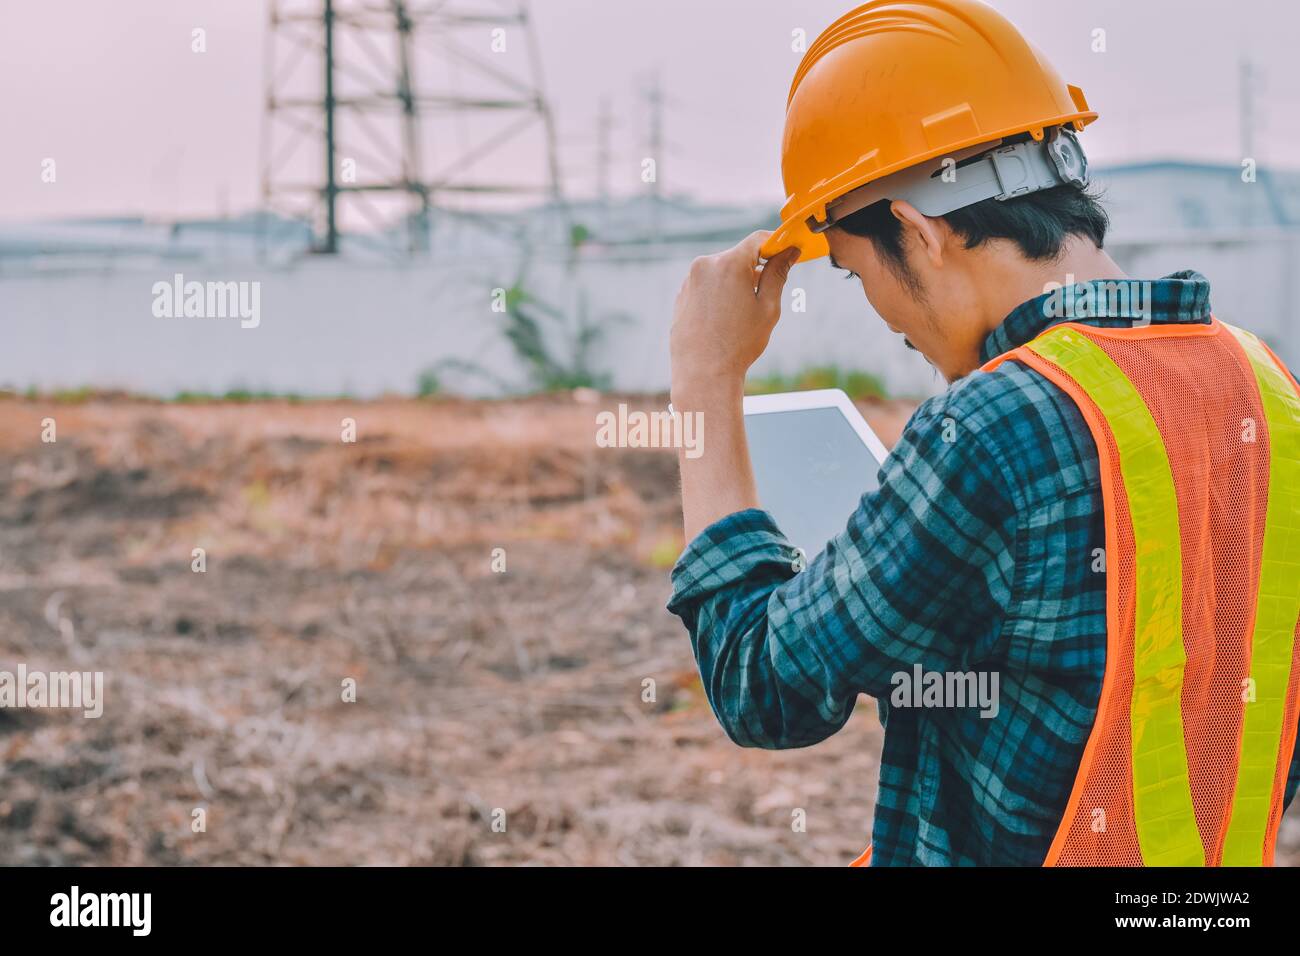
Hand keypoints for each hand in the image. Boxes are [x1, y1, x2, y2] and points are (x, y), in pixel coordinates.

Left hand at [670, 231, 799, 400]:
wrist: (703, 373)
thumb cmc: (738, 343)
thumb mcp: (767, 307)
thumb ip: (778, 274)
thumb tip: (789, 252)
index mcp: (729, 264)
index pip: (758, 239)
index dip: (777, 244)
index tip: (788, 253)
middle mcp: (705, 265)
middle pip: (739, 256)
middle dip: (755, 269)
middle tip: (766, 295)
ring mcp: (690, 280)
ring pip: (722, 271)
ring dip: (737, 283)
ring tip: (742, 315)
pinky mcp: (682, 295)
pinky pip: (707, 286)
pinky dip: (720, 294)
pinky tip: (724, 321)